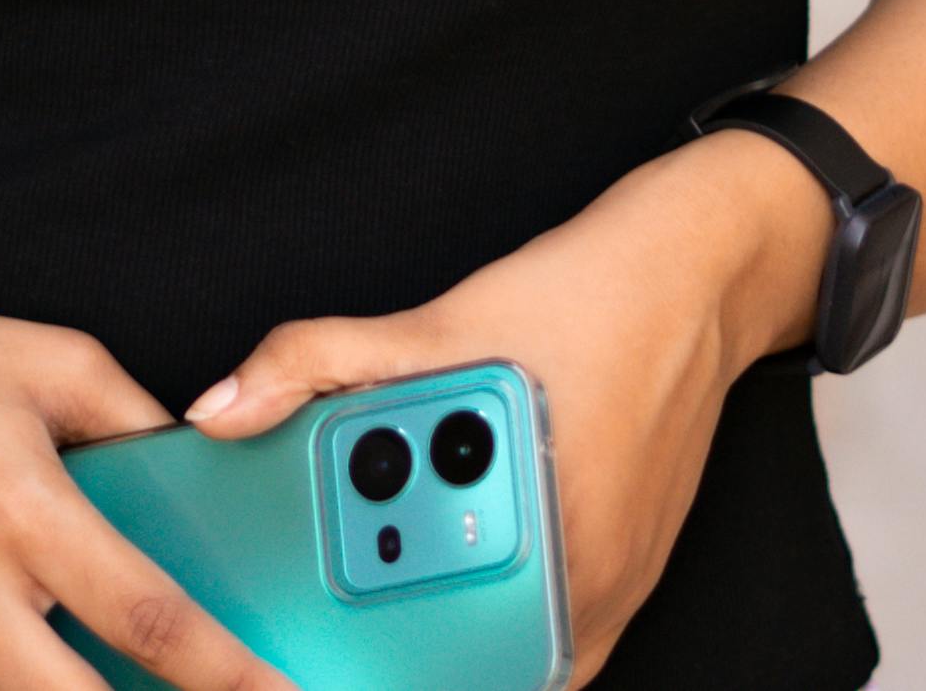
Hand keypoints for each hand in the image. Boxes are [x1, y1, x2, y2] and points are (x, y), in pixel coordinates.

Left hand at [181, 132, 824, 683]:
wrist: (701, 273)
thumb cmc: (590, 299)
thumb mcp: (439, 322)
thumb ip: (318, 363)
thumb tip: (224, 409)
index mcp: (545, 540)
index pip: (438, 656)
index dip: (362, 658)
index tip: (304, 645)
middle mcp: (591, 590)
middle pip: (464, 654)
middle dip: (387, 624)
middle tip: (328, 586)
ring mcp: (613, 594)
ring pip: (502, 645)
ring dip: (435, 609)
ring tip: (379, 552)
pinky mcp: (622, 579)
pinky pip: (537, 622)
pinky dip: (483, 594)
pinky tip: (438, 539)